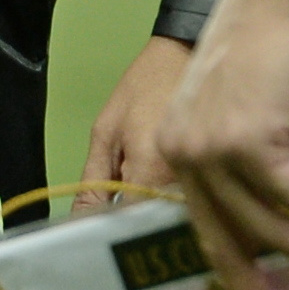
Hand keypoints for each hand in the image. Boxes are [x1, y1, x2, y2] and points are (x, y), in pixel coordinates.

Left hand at [74, 34, 195, 213]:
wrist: (184, 58)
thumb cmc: (142, 88)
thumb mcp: (106, 129)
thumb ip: (94, 179)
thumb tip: (81, 220)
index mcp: (151, 174)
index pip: (124, 225)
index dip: (106, 231)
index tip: (93, 231)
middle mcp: (180, 188)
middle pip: (149, 228)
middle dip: (127, 227)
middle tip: (111, 215)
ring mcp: (198, 186)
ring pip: (166, 221)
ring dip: (146, 218)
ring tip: (134, 202)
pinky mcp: (207, 181)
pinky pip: (181, 208)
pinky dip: (163, 205)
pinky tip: (153, 190)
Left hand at [157, 0, 288, 289]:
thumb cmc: (280, 44)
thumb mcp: (269, 119)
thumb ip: (271, 171)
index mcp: (183, 149)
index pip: (207, 231)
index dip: (237, 279)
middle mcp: (185, 152)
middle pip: (231, 242)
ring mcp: (209, 146)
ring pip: (270, 224)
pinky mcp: (243, 137)